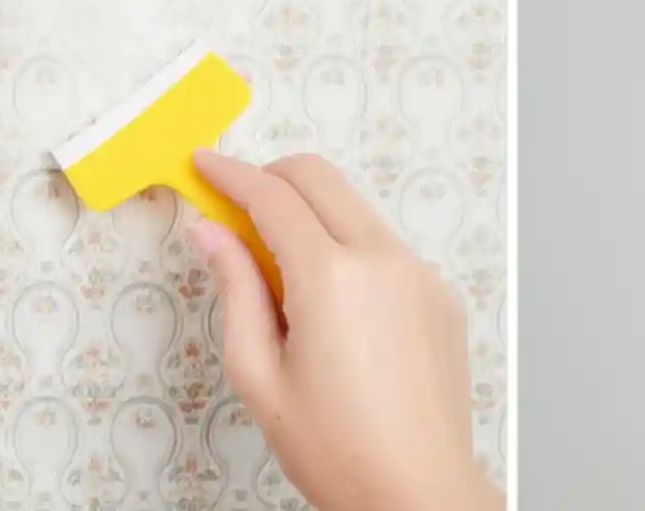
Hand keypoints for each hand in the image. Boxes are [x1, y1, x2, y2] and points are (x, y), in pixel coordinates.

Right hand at [187, 150, 501, 510]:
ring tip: (283, 281)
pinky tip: (334, 310)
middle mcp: (384, 261)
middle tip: (236, 210)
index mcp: (332, 278)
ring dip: (313, 217)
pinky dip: (350, 251)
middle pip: (321, 179)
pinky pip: (386, 249)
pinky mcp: (440, 294)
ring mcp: (420, 274)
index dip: (231, 174)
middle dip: (272, 178)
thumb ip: (235, 289)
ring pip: (356, 211)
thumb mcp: (260, 374)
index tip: (204, 166)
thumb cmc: (337, 449)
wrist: (418, 491)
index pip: (273, 196)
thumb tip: (212, 232)